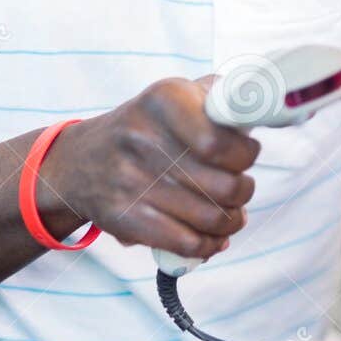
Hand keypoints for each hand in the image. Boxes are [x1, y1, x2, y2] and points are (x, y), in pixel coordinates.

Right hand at [38, 76, 259, 263]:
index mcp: (164, 101)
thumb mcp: (174, 96)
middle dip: (244, 190)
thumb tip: (261, 110)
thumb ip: (217, 96)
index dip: (246, 154)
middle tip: (241, 187)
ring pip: (212, 217)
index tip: (247, 154)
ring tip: (232, 213)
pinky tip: (213, 236)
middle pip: (225, 184)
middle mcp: (144, 139)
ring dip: (232, 220)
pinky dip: (209, 245)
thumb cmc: (144, 127)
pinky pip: (186, 243)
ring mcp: (132, 181)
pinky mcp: (125, 218)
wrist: (79, 162)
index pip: (222, 141)